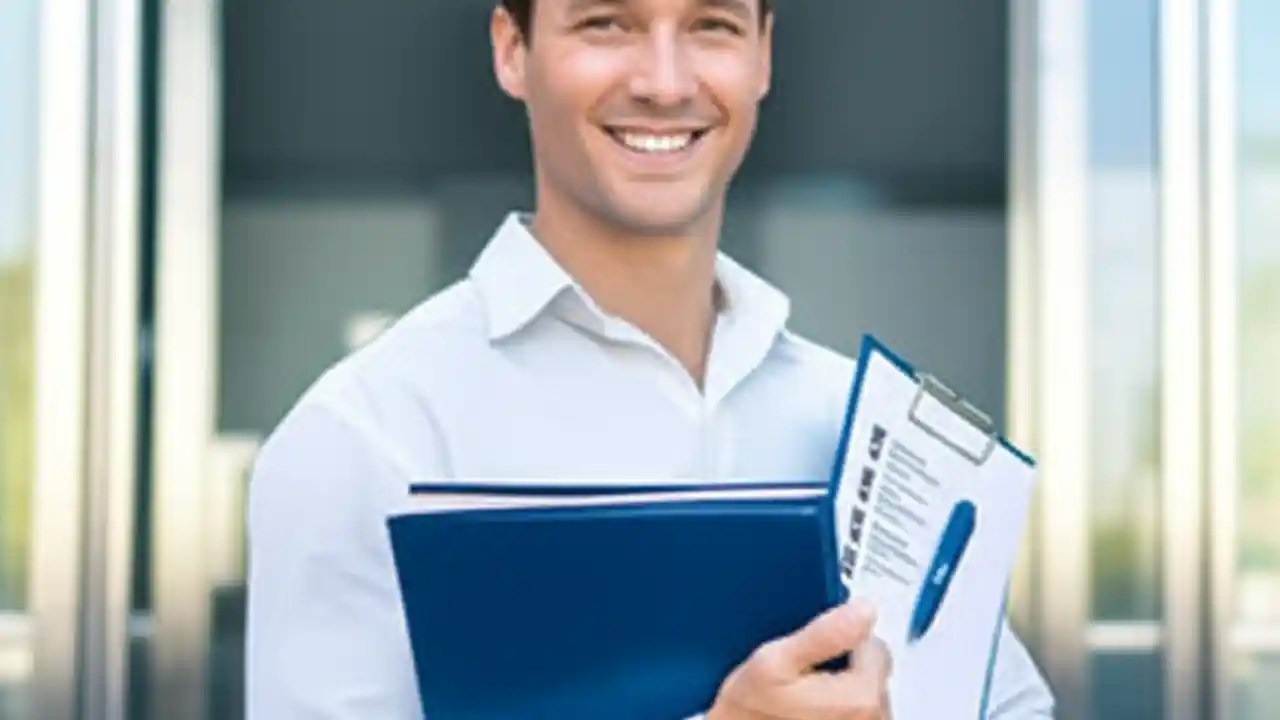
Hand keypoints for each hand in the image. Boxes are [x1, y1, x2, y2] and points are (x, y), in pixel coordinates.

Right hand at [706, 600, 891, 719]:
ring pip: (867, 690)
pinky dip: (840, 707)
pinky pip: (859, 710)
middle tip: (803, 674)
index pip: (872, 642)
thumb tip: (862, 610)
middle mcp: (875, 717)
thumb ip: (822, 635)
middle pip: (873, 668)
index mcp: (861, 695)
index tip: (811, 651)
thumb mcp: (773, 663)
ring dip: (843, 687)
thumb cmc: (752, 711)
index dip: (839, 638)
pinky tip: (812, 711)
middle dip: (844, 663)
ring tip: (806, 695)